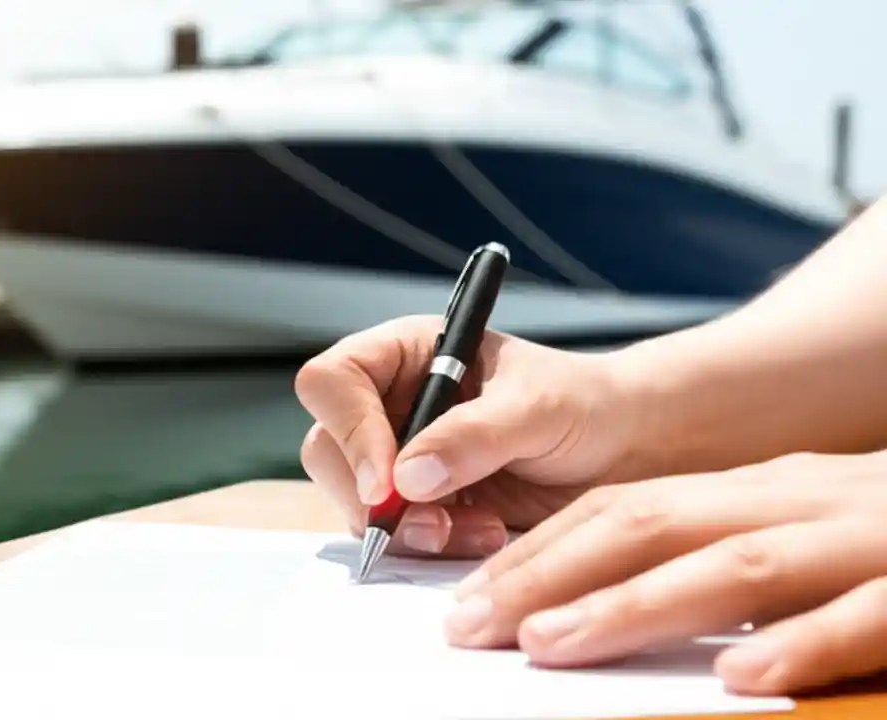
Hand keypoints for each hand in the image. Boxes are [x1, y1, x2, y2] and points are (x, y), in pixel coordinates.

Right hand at [295, 315, 642, 558]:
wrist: (625, 452)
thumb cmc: (584, 404)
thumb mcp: (536, 407)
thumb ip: (472, 435)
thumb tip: (407, 476)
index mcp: (406, 354)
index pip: (335, 382)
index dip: (349, 430)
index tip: (389, 482)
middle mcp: (389, 403)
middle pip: (328, 448)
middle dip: (370, 496)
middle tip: (430, 523)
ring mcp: (399, 457)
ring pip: (354, 501)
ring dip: (407, 528)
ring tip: (475, 529)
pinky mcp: (419, 505)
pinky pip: (393, 535)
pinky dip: (431, 546)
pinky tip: (484, 533)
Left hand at [445, 450, 886, 695]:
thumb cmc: (884, 539)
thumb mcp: (792, 531)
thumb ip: (709, 557)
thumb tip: (597, 603)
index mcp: (755, 491)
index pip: (622, 510)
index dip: (539, 553)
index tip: (467, 603)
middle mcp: (797, 502)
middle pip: (652, 525)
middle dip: (552, 574)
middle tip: (472, 627)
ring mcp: (865, 542)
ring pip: (737, 566)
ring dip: (637, 605)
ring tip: (555, 643)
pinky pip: (867, 616)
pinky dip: (803, 645)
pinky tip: (742, 680)